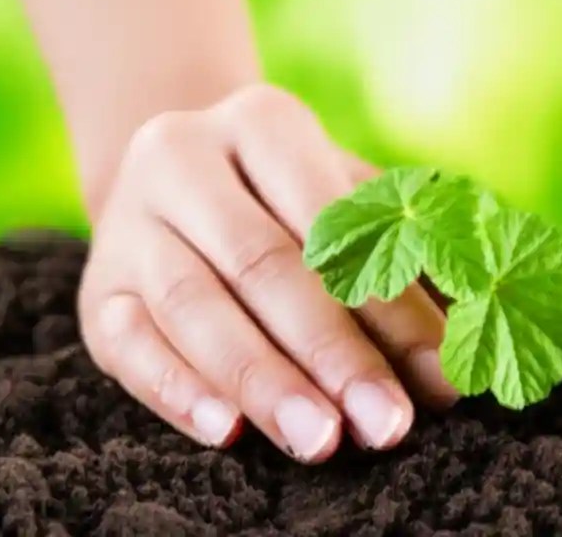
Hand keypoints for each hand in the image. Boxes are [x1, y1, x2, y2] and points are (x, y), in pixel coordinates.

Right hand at [77, 85, 456, 460]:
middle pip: (261, 265)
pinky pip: (127, 344)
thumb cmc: (292, 199)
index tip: (440, 375)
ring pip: (192, 307)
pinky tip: (225, 430)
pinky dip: (173, 389)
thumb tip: (465, 344)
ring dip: (261, 382)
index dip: (387, 303)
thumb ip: (404, 259)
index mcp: (261, 121)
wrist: (178, 179)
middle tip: (386, 424)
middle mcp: (181, 156)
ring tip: (320, 440)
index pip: (330, 219)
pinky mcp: (96, 289)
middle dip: (332, 353)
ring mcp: (129, 223)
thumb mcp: (346, 200)